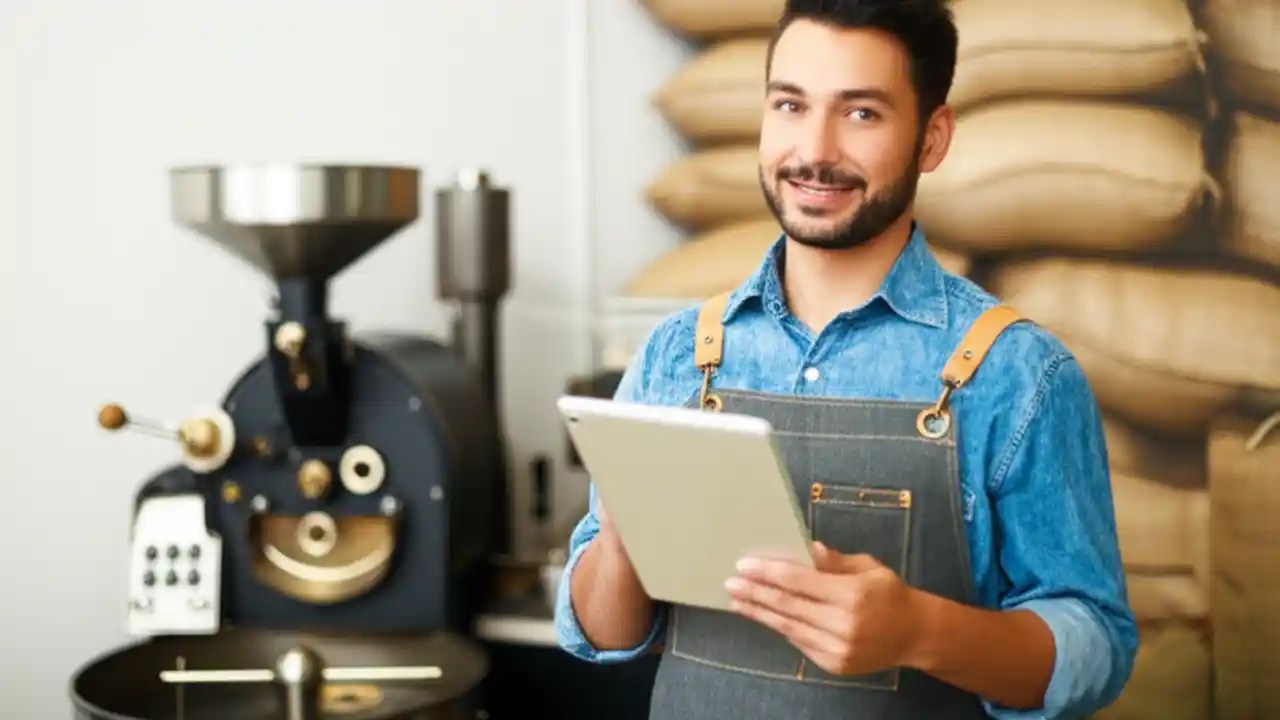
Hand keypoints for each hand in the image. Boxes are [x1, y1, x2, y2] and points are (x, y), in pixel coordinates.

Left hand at [724, 542, 924, 676]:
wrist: (915, 635)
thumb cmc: (890, 594)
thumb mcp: (868, 567)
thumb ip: (834, 562)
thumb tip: (805, 548)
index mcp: (850, 594)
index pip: (798, 581)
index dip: (767, 572)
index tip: (743, 565)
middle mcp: (842, 624)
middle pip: (787, 605)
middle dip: (755, 593)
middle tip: (730, 583)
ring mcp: (837, 648)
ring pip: (788, 627)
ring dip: (759, 613)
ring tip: (737, 602)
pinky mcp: (834, 664)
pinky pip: (799, 642)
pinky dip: (780, 628)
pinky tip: (764, 616)